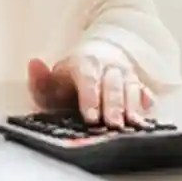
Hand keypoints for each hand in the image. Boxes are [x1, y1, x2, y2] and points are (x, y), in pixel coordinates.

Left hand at [27, 41, 154, 129]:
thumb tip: (34, 64)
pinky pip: (146, 92)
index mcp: (85, 63)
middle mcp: (109, 67)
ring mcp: (126, 74)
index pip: (88, 79)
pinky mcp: (139, 84)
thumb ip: (40, 80)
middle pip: (113, 85)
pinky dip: (147, 102)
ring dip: (132, 107)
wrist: (100, 55)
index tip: (90, 117)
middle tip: (113, 125)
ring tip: (132, 125)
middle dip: (114, 106)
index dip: (90, 98)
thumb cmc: (73, 78)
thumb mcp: (53, 78)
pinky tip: (148, 114)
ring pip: (132, 89)